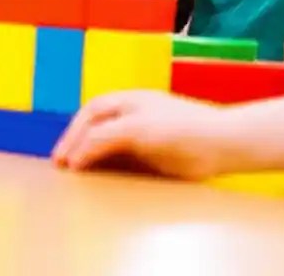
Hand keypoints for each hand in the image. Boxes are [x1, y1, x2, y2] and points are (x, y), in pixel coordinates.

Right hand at [52, 90, 233, 179]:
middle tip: (62, 169)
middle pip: (96, 127)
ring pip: (109, 145)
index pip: (91, 113)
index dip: (72, 134)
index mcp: (128, 101)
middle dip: (76, 145)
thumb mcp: (135, 129)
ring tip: (76, 178)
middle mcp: (134, 115)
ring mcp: (145, 136)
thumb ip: (102, 139)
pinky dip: (109, 170)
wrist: (221, 145)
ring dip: (91, 158)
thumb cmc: (180, 128)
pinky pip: (125, 162)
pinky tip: (104, 182)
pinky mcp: (155, 157)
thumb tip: (74, 158)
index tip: (61, 159)